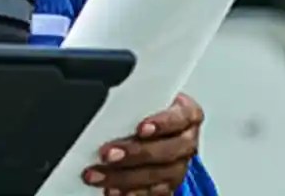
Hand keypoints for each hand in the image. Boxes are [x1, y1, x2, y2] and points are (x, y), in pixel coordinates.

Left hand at [82, 93, 203, 194]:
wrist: (154, 127)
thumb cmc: (145, 109)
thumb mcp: (142, 97)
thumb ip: (132, 99)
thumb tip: (104, 101)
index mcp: (186, 114)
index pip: (180, 117)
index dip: (162, 123)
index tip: (140, 128)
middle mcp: (186, 141)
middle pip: (167, 151)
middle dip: (135, 154)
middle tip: (107, 154)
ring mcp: (179, 166)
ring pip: (158, 176)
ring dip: (125, 178)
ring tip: (98, 175)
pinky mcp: (168, 185)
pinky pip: (153, 193)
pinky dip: (132, 193)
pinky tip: (112, 191)